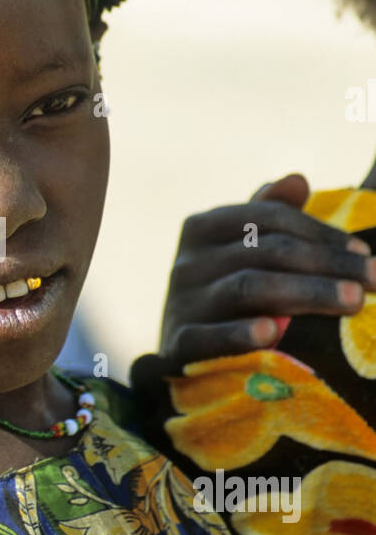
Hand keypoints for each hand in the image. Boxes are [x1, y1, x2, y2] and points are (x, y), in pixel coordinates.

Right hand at [158, 173, 375, 366]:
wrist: (181, 355)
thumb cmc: (222, 298)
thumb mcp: (240, 254)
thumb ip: (268, 218)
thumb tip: (297, 179)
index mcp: (203, 228)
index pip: (268, 218)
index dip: (320, 231)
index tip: (364, 252)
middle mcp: (188, 261)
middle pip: (265, 251)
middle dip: (327, 262)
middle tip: (375, 279)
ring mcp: (181, 302)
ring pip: (248, 287)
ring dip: (307, 293)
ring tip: (353, 301)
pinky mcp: (178, 345)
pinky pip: (209, 337)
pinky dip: (240, 334)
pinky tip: (273, 333)